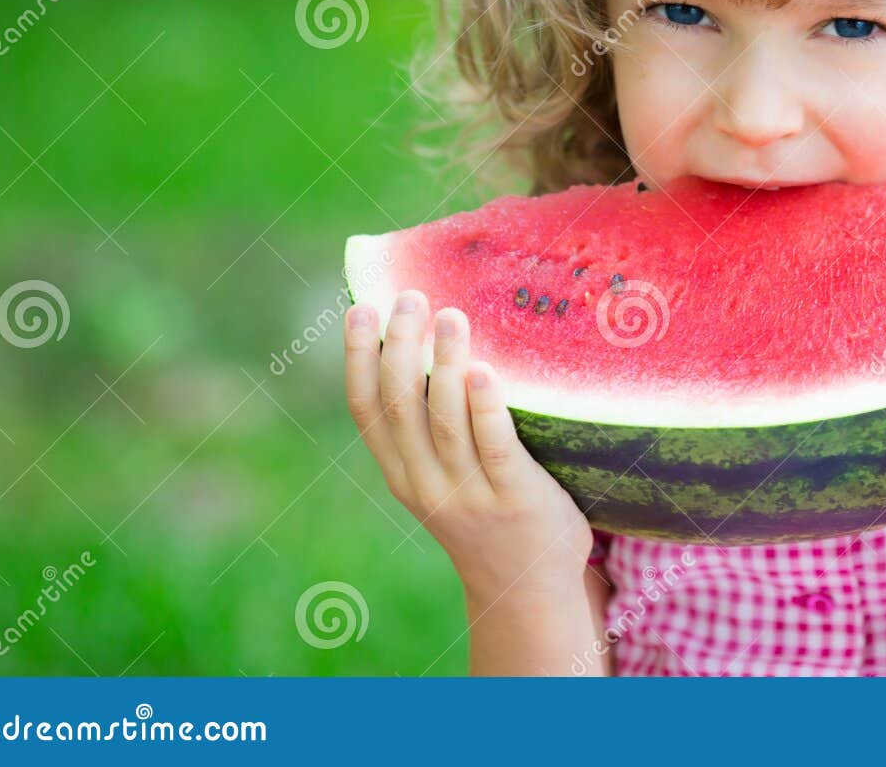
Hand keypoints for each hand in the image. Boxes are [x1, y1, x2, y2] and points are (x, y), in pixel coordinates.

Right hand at [343, 291, 593, 601]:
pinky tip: (484, 370)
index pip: (367, 410)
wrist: (528, 591)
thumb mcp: (444, 478)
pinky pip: (494, 448)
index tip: (360, 308)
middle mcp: (426, 484)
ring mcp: (469, 494)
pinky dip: (484, 408)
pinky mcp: (514, 499)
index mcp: (402, 474)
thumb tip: (430, 348)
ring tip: (449, 315)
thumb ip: (431, 430)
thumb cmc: (490, 516)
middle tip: (411, 296)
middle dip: (401, 346)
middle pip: (402, 406)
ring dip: (445, 364)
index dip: (357, 358)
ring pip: (445, 421)